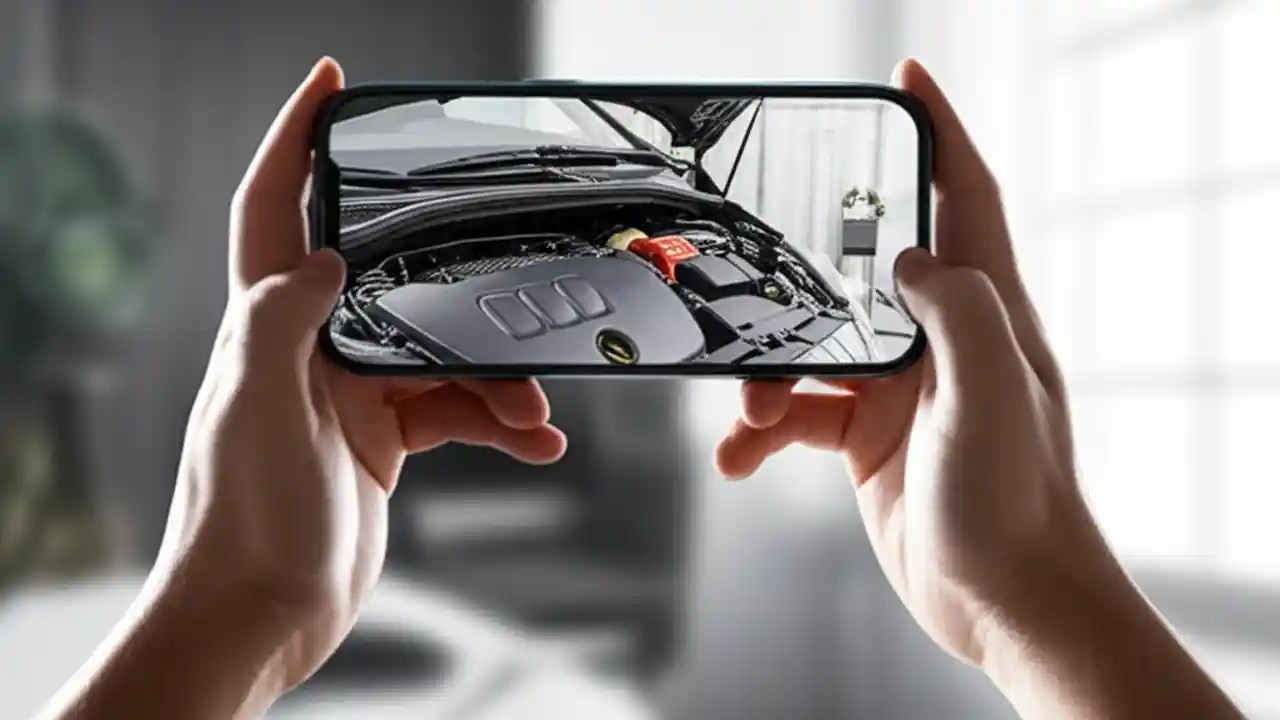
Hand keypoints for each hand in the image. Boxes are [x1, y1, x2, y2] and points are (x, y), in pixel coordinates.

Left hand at [156, 58, 565, 696]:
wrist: (261, 612)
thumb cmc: (241, 515)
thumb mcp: (254, 406)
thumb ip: (280, 319)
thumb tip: (326, 256)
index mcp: (269, 324)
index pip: (275, 207)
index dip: (297, 138)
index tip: (335, 84)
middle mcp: (310, 347)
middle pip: (396, 280)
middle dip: (459, 283)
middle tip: (511, 273)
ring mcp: (351, 394)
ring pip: (444, 352)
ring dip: (498, 378)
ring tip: (536, 413)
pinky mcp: (383, 440)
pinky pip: (457, 412)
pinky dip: (500, 423)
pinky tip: (537, 442)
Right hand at [719, 57, 1081, 663]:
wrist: (1003, 601)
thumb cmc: (1016, 502)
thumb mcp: (994, 390)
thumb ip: (953, 306)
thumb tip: (903, 258)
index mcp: (981, 310)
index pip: (963, 195)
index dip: (938, 130)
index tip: (903, 80)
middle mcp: (936, 339)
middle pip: (860, 264)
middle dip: (805, 263)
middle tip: (759, 259)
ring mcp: (897, 388)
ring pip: (808, 345)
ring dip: (764, 374)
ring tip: (751, 416)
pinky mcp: (864, 438)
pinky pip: (794, 416)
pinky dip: (757, 433)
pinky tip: (737, 457)